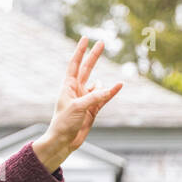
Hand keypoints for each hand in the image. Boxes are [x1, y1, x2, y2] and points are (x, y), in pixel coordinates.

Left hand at [34, 37, 122, 168]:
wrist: (63, 142)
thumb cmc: (63, 124)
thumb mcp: (77, 107)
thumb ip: (94, 97)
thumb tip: (109, 88)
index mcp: (67, 87)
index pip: (74, 65)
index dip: (80, 51)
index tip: (85, 38)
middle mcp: (76, 91)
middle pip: (87, 69)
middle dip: (94, 56)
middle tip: (102, 42)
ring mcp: (85, 99)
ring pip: (98, 86)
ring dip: (102, 90)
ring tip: (94, 104)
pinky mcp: (92, 109)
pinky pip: (104, 97)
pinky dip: (111, 92)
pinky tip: (119, 85)